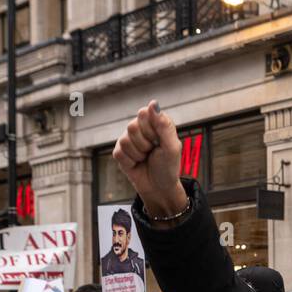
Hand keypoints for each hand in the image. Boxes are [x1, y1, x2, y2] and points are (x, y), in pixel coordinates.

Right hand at [112, 101, 187, 220]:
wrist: (159, 188)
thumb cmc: (168, 167)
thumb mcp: (172, 147)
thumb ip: (163, 125)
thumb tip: (152, 103)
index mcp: (155, 121)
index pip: (144, 114)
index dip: (151, 130)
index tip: (159, 141)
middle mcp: (141, 127)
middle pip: (132, 126)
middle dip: (145, 143)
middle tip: (153, 151)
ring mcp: (129, 138)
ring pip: (125, 140)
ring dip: (138, 154)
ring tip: (146, 158)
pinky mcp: (120, 151)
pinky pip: (119, 153)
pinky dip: (130, 162)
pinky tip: (137, 164)